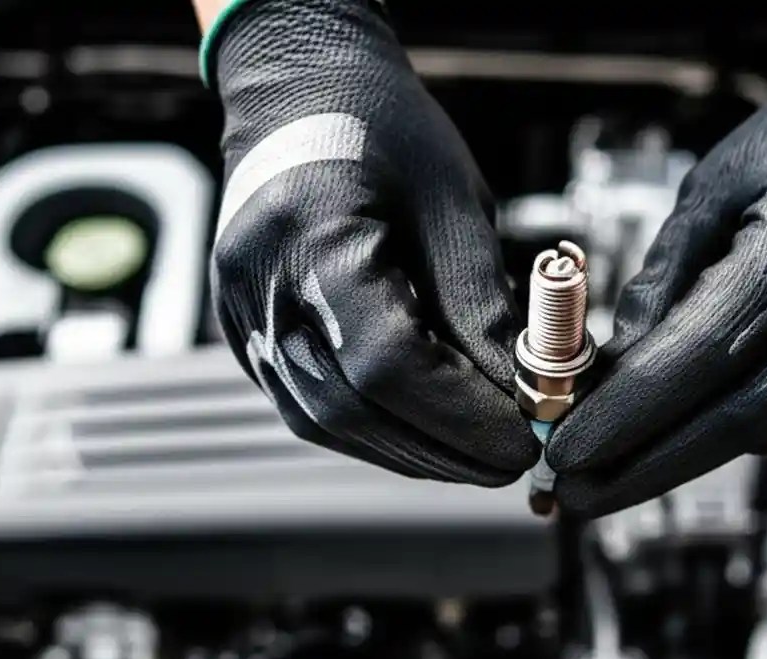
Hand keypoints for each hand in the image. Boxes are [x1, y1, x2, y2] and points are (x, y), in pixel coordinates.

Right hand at [206, 0, 539, 484]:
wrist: (302, 95)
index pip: (387, 365)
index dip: (462, 416)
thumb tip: (522, 398)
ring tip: (478, 450)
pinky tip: (427, 429)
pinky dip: (377, 429)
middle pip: (352, 410)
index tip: (525, 437)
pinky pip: (309, 406)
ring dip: (412, 450)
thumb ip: (484, 309)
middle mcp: (258, 290)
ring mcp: (241, 318)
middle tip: (514, 457)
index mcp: (308, 241)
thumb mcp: (453, 209)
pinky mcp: (247, 335)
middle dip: (444, 448)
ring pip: (326, 422)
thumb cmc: (382, 130)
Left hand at [545, 0, 766, 515]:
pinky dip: (762, 426)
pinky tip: (730, 401)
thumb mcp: (714, 190)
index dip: (624, 417)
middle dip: (644, 469)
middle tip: (575, 494)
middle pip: (736, 423)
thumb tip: (612, 368)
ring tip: (645, 431)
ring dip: (700, 444)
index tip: (564, 456)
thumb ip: (664, 281)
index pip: (695, 358)